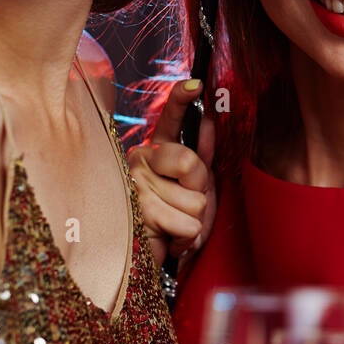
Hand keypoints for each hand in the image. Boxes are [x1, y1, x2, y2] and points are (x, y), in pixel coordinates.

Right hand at [127, 79, 215, 265]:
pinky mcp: (137, 211)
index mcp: (157, 151)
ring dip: (194, 223)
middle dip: (201, 192)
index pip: (170, 120)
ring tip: (176, 227)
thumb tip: (208, 120)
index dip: (181, 100)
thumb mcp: (196, 187)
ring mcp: (136, 184)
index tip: (196, 82)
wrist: (151, 260)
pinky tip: (169, 240)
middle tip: (186, 206)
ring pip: (194, 201)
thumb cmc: (174, 222)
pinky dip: (186, 239)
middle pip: (193, 165)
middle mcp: (141, 161)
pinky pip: (187, 224)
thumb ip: (201, 156)